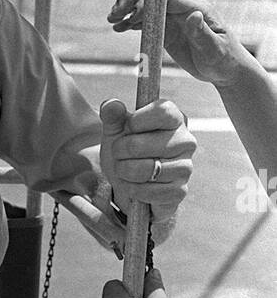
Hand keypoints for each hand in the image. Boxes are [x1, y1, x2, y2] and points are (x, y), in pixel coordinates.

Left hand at [100, 97, 194, 229]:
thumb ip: (112, 115)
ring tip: (125, 170)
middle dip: (120, 152)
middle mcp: (186, 141)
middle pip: (141, 144)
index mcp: (174, 119)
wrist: (128, 182)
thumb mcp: (116, 130)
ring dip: (124, 173)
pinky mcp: (180, 191)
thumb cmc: (126, 150)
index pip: (161, 112)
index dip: (136, 122)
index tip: (128, 128)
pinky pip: (149, 191)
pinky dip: (133, 190)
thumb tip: (111, 105)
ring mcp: (186, 167)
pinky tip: (133, 186)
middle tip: (119, 155)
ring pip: (145, 170)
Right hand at [108, 0, 249, 87]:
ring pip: (146, 7)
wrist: (226, 71)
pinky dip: (131, 23)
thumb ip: (203, 33)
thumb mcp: (215, 50)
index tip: (131, 14)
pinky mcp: (167, 31)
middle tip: (113, 14)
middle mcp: (183, 9)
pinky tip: (119, 28)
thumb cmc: (225, 60)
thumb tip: (194, 15)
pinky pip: (146, 22)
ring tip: (111, 20)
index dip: (146, 1)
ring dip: (127, 10)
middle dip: (130, 0)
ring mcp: (173, 19)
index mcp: (195, 8)